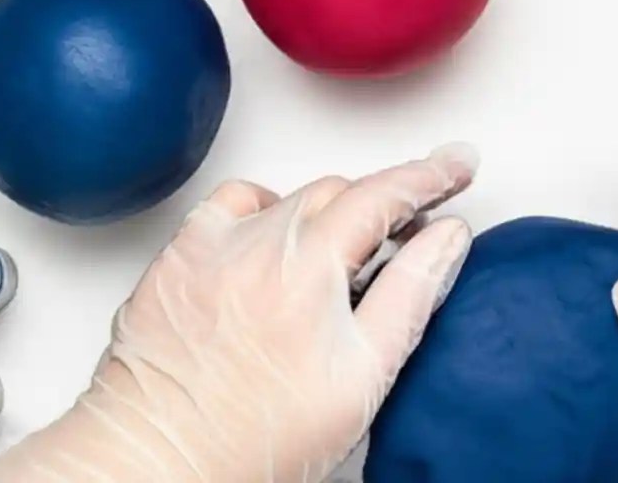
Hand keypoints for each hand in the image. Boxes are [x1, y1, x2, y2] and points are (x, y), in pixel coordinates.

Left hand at [0, 144, 477, 482]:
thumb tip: (446, 237)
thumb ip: (411, 294)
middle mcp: (253, 244)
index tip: (458, 165)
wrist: (159, 465)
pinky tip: (269, 248)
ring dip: (323, 210)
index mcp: (307, 267)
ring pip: (285, 195)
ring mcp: (207, 248)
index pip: (384, 194)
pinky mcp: (173, 262)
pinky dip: (260, 214)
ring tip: (339, 251)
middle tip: (410, 228)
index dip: (431, 175)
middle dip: (383, 200)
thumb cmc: (255, 440)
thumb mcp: (362, 376)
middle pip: (338, 190)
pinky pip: (226, 210)